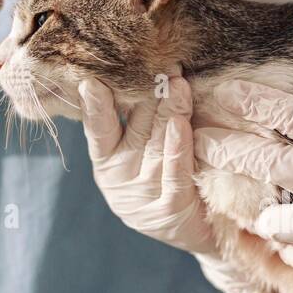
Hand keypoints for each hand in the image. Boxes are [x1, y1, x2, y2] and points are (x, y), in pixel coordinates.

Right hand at [77, 76, 262, 292]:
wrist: (200, 231)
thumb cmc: (171, 179)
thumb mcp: (147, 149)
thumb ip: (140, 118)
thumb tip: (143, 69)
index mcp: (108, 160)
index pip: (97, 129)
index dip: (94, 106)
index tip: (92, 80)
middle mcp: (121, 178)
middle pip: (133, 128)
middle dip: (145, 93)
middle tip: (157, 61)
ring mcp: (144, 196)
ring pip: (155, 146)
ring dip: (166, 111)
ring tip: (176, 82)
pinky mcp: (170, 210)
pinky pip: (175, 173)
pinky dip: (176, 147)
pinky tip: (179, 124)